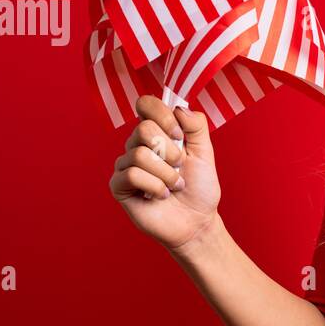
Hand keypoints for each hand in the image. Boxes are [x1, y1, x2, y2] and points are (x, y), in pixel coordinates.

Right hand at [108, 95, 221, 252]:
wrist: (197, 221)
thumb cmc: (199, 188)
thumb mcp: (205, 152)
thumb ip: (196, 126)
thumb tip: (179, 108)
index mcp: (156, 132)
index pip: (146, 104)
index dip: (163, 115)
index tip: (179, 135)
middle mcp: (137, 145)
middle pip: (143, 129)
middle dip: (170, 151)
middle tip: (180, 166)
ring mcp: (126, 165)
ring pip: (139, 154)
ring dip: (166, 174)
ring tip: (175, 185)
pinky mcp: (119, 186)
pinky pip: (132, 175)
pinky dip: (155, 186)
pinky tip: (161, 195)